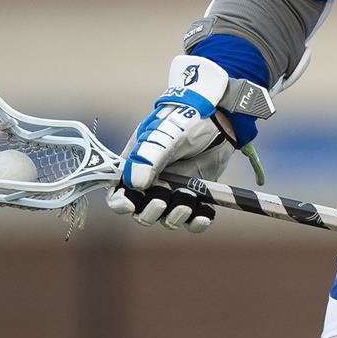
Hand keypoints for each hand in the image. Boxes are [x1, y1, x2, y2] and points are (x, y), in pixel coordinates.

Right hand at [106, 54, 273, 227]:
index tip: (129, 203)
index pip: (118, 194)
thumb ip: (148, 156)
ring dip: (176, 216)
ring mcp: (175, 190)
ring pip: (168, 218)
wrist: (218, 116)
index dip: (120, 203)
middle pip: (143, 213)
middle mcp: (153, 183)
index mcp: (136, 167)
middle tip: (163, 199)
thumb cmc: (183, 119)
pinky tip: (204, 215)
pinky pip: (194, 219)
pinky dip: (198, 221)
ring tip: (187, 200)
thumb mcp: (164, 134)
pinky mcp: (197, 194)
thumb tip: (135, 183)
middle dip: (151, 212)